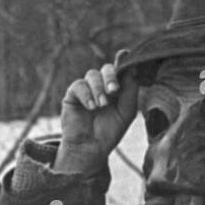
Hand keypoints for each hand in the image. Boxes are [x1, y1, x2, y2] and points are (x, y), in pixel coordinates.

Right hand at [54, 50, 139, 174]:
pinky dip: (86, 95)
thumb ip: (131, 90)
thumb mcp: (126, 111)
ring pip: (92, 75)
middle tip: (114, 91)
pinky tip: (91, 107)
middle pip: (106, 68)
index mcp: (117, 87)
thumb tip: (132, 67)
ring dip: (99, 89)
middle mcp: (102, 85)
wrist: (91, 149)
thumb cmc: (110, 131)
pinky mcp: (73, 95)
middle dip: (111, 77)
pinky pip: (79, 86)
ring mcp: (87, 89)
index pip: (120, 69)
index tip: (125, 55)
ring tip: (102, 105)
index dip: (123, 61)